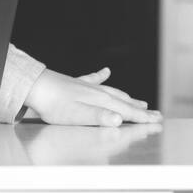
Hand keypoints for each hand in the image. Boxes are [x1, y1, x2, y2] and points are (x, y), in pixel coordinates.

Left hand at [24, 66, 162, 125]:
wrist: (35, 86)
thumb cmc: (54, 104)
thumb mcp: (78, 116)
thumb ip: (99, 117)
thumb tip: (119, 119)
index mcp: (101, 102)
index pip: (127, 112)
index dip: (143, 118)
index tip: (158, 121)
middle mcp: (97, 93)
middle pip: (124, 102)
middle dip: (140, 109)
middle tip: (156, 113)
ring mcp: (86, 87)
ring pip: (113, 92)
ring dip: (127, 97)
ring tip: (139, 100)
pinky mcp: (75, 83)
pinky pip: (93, 78)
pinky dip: (101, 76)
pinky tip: (106, 71)